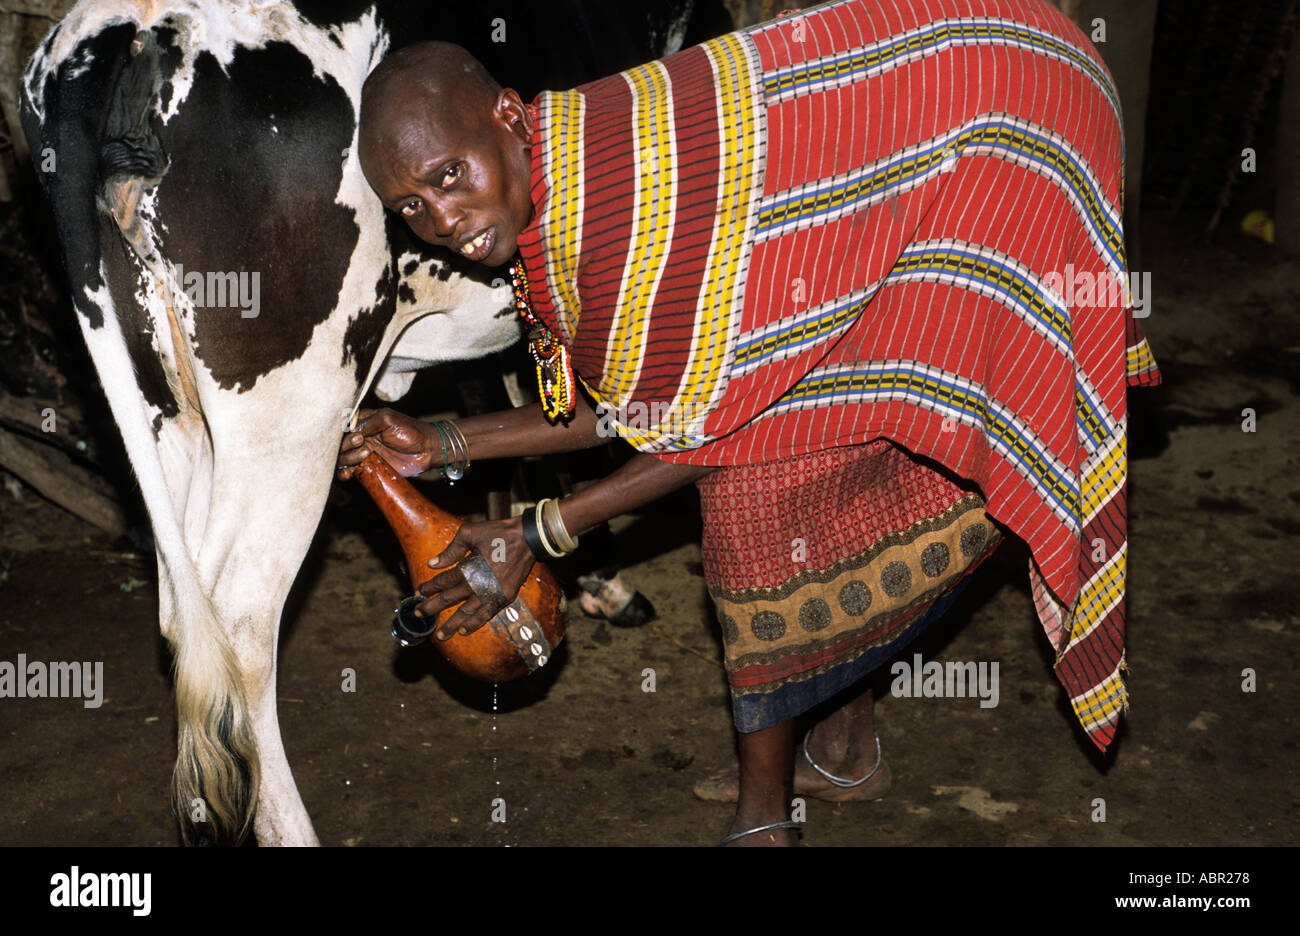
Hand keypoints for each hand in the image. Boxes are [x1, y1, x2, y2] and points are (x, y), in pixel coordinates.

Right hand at [336, 408, 438, 479]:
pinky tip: (349, 473)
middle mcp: (359, 438)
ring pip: (341, 458)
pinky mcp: (367, 468)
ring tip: (366, 454)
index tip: (356, 435)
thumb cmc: (411, 431)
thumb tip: (349, 430)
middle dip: (346, 445)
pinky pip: (348, 472)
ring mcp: (362, 454)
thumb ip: (368, 422)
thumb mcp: (388, 419)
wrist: (427, 450)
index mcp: (363, 422)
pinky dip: (344, 474)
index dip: (343, 432)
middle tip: (362, 443)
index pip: (341, 427)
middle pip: (338, 444)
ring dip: (348, 458)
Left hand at [414, 516, 536, 639]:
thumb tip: (432, 563)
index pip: (443, 582)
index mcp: (468, 568)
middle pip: (451, 600)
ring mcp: (492, 593)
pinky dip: (476, 623)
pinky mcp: (505, 597)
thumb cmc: (498, 533)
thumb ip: (451, 550)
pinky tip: (465, 630)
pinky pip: (487, 614)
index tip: (420, 592)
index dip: (430, 587)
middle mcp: (478, 584)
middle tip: (419, 614)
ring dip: (452, 625)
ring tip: (441, 635)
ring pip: (468, 613)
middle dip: (433, 608)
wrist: (529, 539)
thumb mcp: (470, 532)